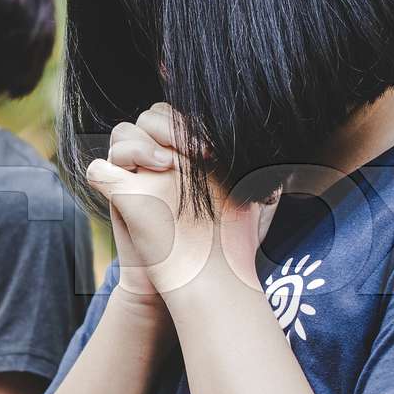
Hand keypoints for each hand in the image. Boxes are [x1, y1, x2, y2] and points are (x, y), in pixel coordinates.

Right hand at [90, 103, 280, 297]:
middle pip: (150, 115)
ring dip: (140, 142)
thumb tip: (293, 156)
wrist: (193, 281)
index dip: (191, 123)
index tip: (210, 151)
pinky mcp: (116, 197)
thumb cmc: (226, 242)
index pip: (179, 112)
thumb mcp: (255, 206)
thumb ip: (270, 178)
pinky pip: (100, 168)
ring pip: (122, 132)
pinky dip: (111, 167)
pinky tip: (138, 179)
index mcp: (187, 150)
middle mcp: (159, 156)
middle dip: (167, 127)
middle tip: (191, 154)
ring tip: (164, 165)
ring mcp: (134, 175)